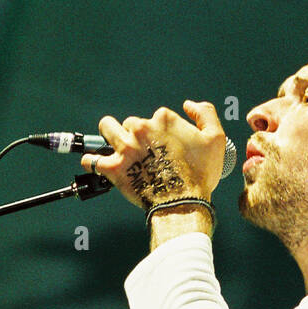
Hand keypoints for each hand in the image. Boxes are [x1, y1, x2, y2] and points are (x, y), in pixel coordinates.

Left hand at [83, 100, 226, 208]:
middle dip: (136, 134)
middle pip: (131, 123)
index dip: (161, 131)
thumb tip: (189, 104)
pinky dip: (92, 160)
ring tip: (115, 146)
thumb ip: (205, 114)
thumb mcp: (215, 139)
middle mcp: (142, 129)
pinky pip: (92, 159)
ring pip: (106, 128)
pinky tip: (96, 162)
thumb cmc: (200, 175)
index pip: (156, 117)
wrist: (184, 204)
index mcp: (163, 119)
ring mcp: (125, 147)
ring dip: (109, 134)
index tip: (165, 146)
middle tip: (143, 151)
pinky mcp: (114, 167)